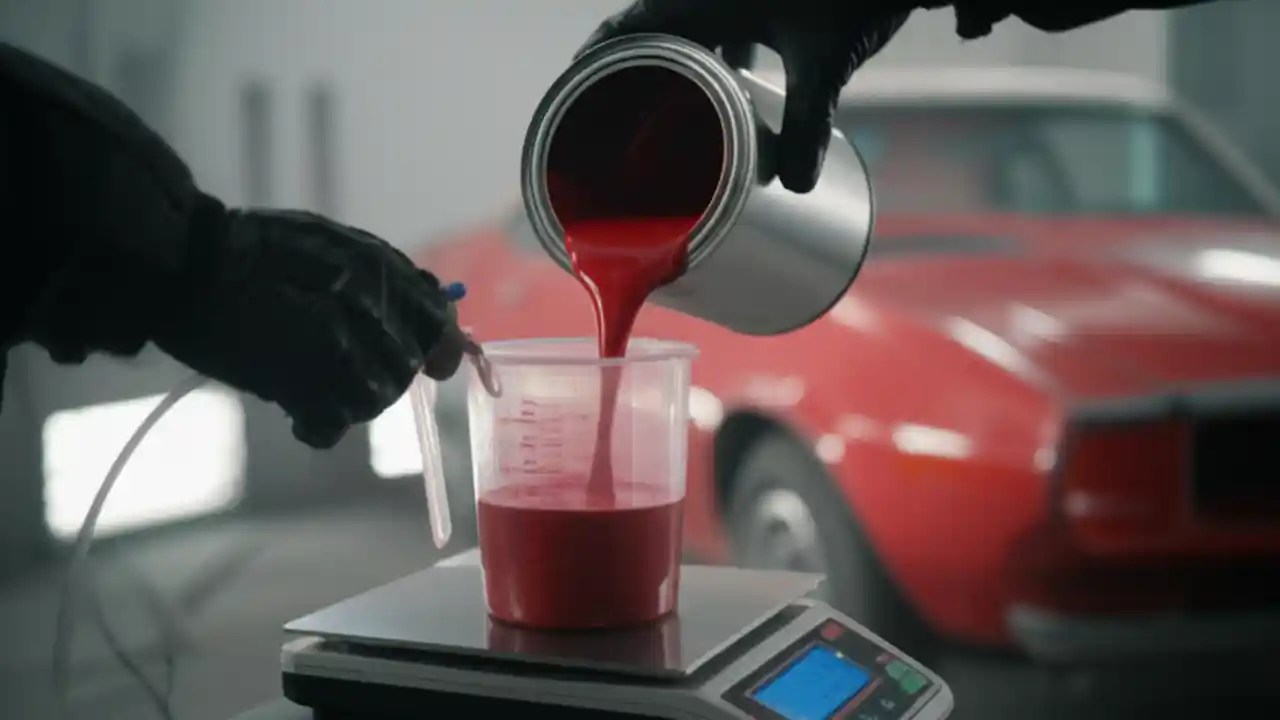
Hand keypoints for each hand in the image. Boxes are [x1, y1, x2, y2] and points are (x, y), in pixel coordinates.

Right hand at [153, 208, 465, 448]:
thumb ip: (386, 277)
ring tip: (314, 382)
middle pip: (403, 370)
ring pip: (372, 400)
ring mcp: (335, 351)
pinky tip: (298, 411)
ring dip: (348, 399)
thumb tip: (434, 309)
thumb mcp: (332, 242)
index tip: (433, 363)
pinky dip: (317, 425)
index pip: (438, 324)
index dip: (439, 347)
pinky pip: (331, 426)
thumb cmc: (254, 249)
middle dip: (381, 374)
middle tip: (342, 366)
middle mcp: (368, 310)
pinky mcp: (298, 386)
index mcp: (379, 270)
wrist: (184, 263)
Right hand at [580, 0, 914, 192]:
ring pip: (681, 40)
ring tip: (652, 124)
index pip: (628, 27)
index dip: (595, 61)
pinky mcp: (763, 14)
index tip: (573, 96)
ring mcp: (736, 7)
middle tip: (611, 128)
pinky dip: (706, 68)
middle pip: (647, 39)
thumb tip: (798, 185)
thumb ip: (807, 124)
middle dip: (627, 80)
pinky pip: (716, 40)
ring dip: (666, 76)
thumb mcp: (823, 62)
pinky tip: (715, 100)